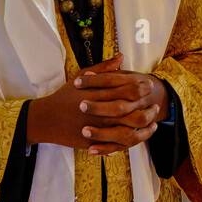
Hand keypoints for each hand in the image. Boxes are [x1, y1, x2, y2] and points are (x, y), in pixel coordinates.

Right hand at [27, 54, 166, 156]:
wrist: (45, 119)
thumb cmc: (64, 96)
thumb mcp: (81, 77)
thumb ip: (103, 68)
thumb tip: (121, 57)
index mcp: (97, 94)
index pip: (126, 90)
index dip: (141, 89)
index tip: (150, 87)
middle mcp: (99, 111)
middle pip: (131, 111)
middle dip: (147, 109)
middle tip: (155, 105)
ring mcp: (97, 128)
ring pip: (128, 130)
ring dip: (144, 127)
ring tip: (153, 122)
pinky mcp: (94, 142)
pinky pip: (118, 144)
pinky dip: (132, 140)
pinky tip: (140, 134)